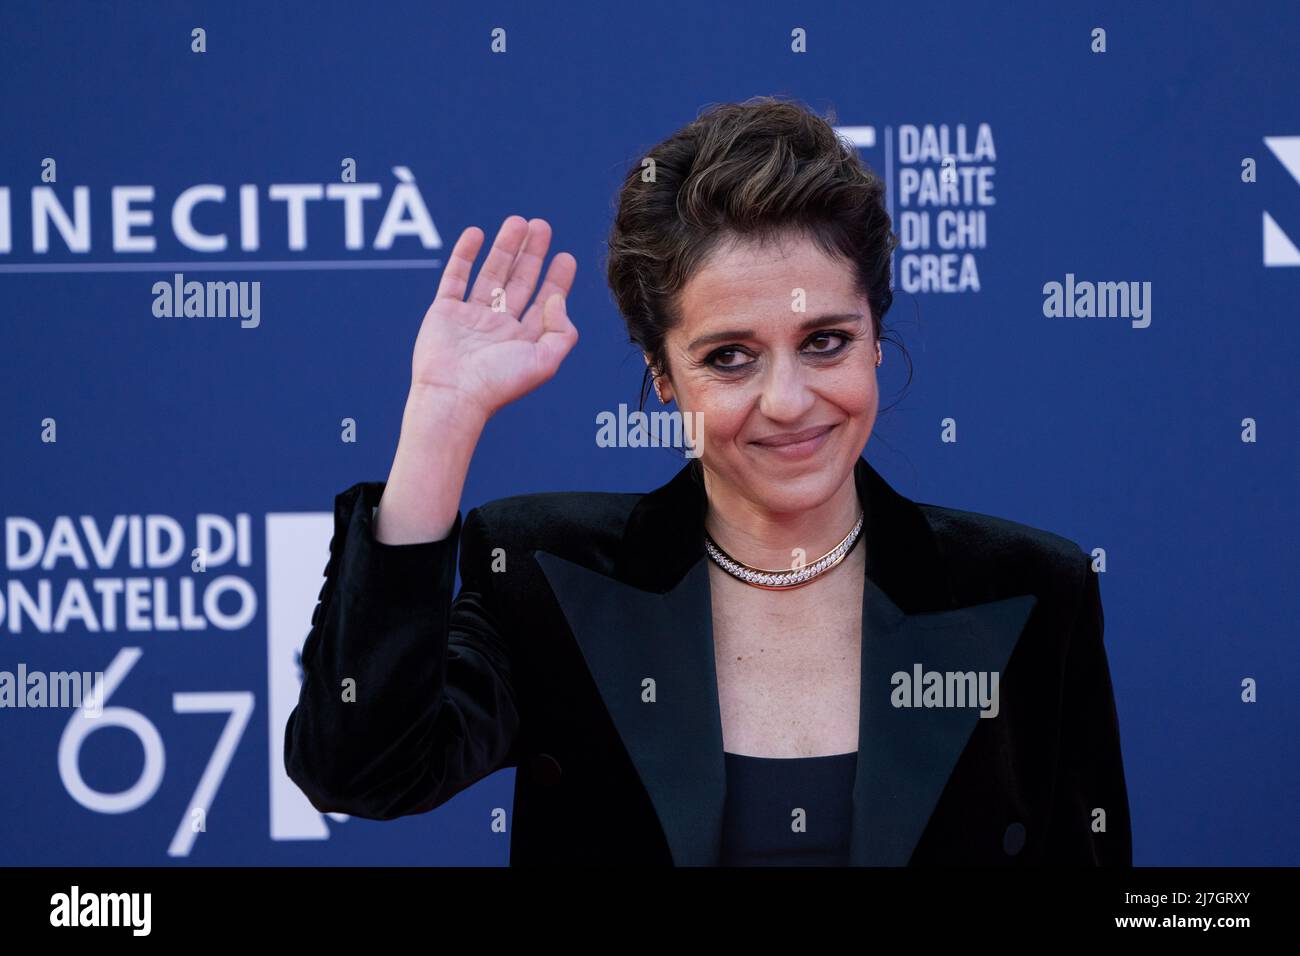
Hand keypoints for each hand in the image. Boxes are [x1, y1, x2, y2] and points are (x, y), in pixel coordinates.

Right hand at [409, 216, 577, 419]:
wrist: (454, 395)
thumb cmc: (498, 384)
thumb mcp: (544, 362)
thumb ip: (560, 331)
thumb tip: (556, 299)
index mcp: (524, 339)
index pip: (544, 302)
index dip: (557, 280)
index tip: (566, 257)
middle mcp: (499, 326)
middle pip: (519, 281)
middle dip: (532, 254)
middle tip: (542, 226)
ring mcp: (471, 317)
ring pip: (491, 273)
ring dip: (504, 247)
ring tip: (517, 222)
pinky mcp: (445, 311)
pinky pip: (455, 276)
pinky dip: (464, 254)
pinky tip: (476, 234)